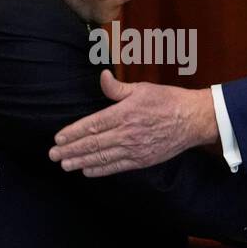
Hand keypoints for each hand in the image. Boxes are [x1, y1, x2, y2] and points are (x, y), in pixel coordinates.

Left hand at [49, 70, 216, 175]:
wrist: (192, 120)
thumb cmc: (167, 100)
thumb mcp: (141, 88)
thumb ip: (117, 88)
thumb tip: (101, 76)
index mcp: (124, 113)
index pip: (92, 125)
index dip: (73, 133)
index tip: (58, 139)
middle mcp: (126, 133)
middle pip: (92, 144)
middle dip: (70, 150)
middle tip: (53, 156)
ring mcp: (134, 149)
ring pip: (101, 157)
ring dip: (80, 162)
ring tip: (65, 165)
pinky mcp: (142, 160)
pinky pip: (116, 166)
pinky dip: (100, 170)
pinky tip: (87, 171)